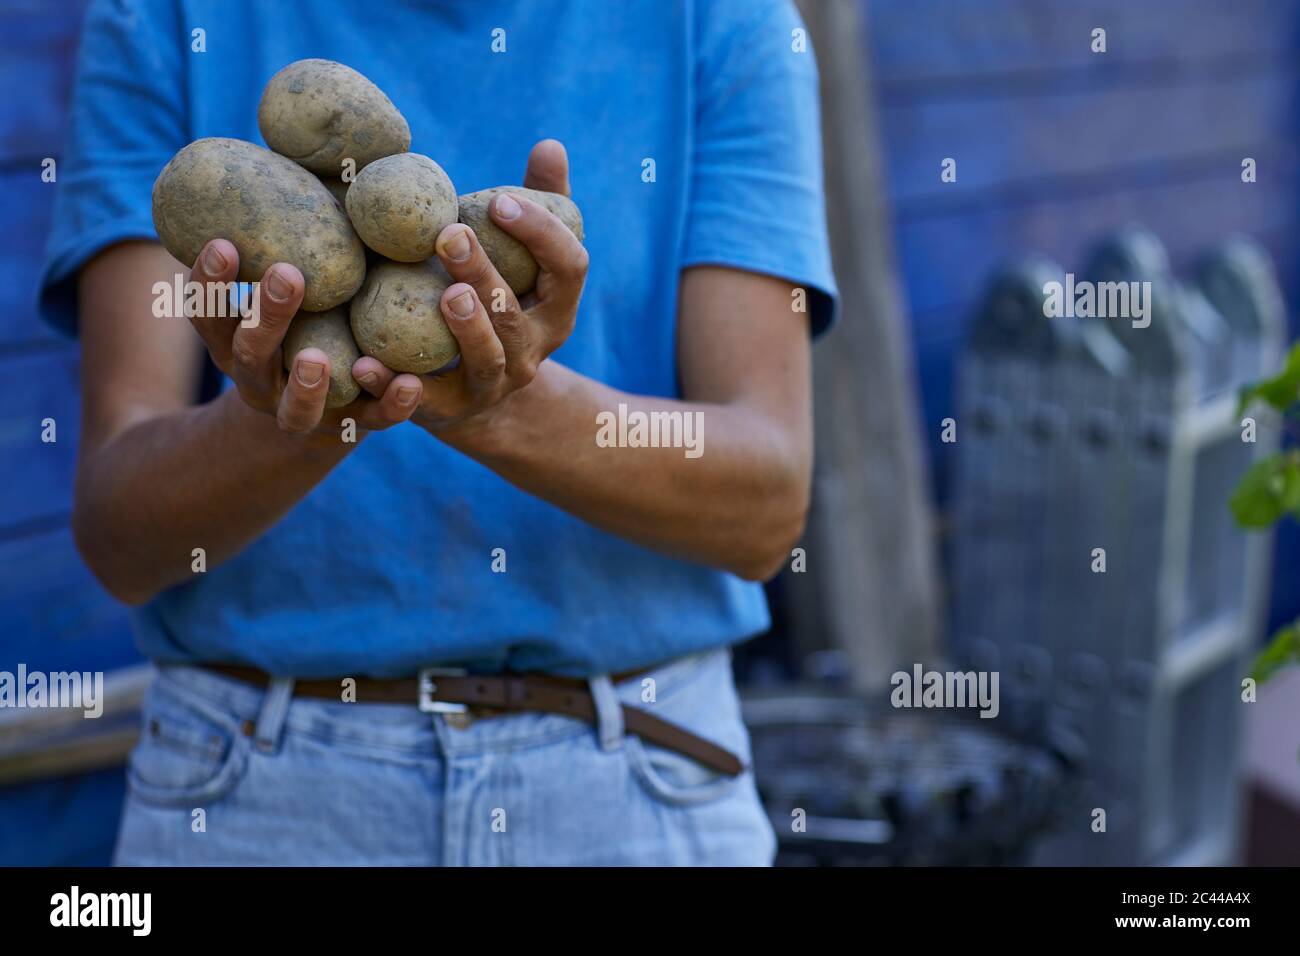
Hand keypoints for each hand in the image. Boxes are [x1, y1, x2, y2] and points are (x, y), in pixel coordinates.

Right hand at [185, 241, 422, 437]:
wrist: (326, 410)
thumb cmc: (310, 317)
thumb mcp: (292, 276)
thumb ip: (298, 228)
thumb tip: (310, 136)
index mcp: (234, 337)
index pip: (207, 310)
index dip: (209, 281)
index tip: (223, 242)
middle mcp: (258, 377)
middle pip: (249, 352)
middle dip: (265, 315)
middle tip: (288, 274)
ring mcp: (301, 411)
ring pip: (295, 406)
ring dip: (304, 382)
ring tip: (316, 359)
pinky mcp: (352, 429)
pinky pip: (371, 422)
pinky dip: (390, 405)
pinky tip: (410, 382)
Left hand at [353, 139, 588, 431]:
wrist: (480, 396)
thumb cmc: (500, 302)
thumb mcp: (523, 261)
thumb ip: (540, 206)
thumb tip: (550, 145)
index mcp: (557, 308)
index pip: (571, 268)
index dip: (542, 235)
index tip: (500, 200)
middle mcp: (534, 350)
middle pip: (517, 313)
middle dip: (487, 274)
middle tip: (447, 233)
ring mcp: (495, 384)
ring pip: (487, 358)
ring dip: (466, 327)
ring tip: (442, 295)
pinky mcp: (450, 411)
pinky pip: (424, 401)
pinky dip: (393, 384)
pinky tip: (363, 362)